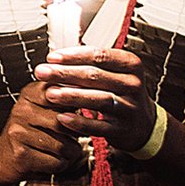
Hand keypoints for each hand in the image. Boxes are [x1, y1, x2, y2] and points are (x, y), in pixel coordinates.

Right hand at [0, 81, 83, 185]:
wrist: (3, 156)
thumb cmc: (32, 131)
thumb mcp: (44, 109)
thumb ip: (67, 102)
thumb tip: (96, 109)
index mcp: (30, 93)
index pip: (62, 95)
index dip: (78, 107)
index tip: (81, 114)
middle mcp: (21, 110)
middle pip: (65, 123)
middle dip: (76, 134)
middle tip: (73, 137)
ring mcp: (18, 132)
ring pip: (64, 146)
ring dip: (70, 153)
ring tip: (61, 150)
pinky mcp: (21, 154)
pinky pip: (57, 162)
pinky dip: (61, 165)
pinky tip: (51, 160)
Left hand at [36, 47, 156, 151]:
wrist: (143, 123)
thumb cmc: (120, 92)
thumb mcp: (114, 73)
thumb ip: (89, 65)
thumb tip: (54, 61)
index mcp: (130, 65)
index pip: (100, 56)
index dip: (74, 56)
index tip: (52, 57)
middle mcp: (132, 85)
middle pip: (96, 76)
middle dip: (65, 74)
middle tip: (42, 72)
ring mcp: (129, 108)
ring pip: (98, 100)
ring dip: (71, 96)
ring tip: (49, 93)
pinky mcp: (122, 129)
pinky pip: (98, 126)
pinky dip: (79, 122)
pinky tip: (62, 117)